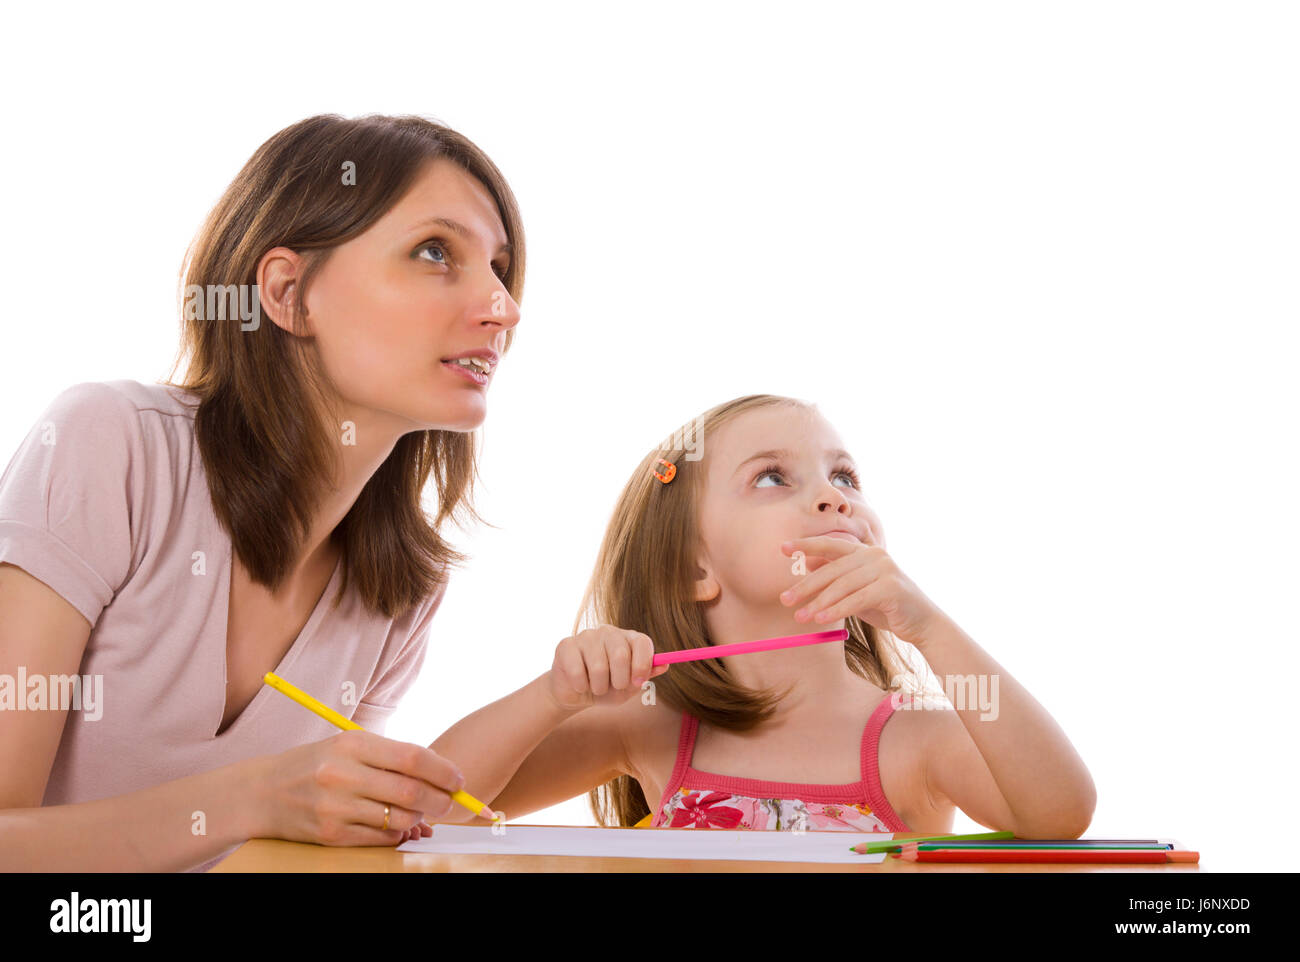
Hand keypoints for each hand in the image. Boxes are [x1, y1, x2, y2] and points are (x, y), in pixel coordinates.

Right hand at [257, 730, 470, 846]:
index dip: (443, 771)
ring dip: (420, 819)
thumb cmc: (318, 764)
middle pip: (411, 792)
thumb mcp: (351, 746)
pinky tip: (396, 825)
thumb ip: (392, 758)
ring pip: (400, 819)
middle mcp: (342, 774)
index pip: (412, 758)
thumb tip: (441, 778)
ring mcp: (335, 807)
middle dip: (440, 800)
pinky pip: (381, 838)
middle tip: (449, 802)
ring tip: (420, 813)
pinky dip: (397, 833)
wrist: (264, 792)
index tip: (458, 779)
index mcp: (352, 744)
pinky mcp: (330, 834)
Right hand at [548, 625, 670, 710]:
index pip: (642, 642)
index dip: (642, 663)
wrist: (575, 694)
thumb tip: (665, 665)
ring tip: (596, 687)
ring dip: (599, 687)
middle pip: (620, 653)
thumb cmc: (606, 688)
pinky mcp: (566, 645)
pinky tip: (579, 683)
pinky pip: (577, 670)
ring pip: (598, 666)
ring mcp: (586, 636)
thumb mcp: (629, 688)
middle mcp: (608, 632)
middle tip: (615, 687)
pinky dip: (581, 686)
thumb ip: (645, 676)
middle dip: (620, 680)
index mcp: (628, 639)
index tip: (639, 682)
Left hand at [779, 536, 945, 646]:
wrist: (922, 623)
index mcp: (865, 551)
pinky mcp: (891, 587)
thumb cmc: (886, 606)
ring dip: (818, 603)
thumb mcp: (856, 589)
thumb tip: (806, 563)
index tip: (782, 548)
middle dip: (806, 585)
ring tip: (800, 617)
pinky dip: (836, 610)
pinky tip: (821, 619)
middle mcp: (874, 555)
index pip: (831, 544)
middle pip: (832, 569)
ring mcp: (885, 569)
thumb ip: (836, 575)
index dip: (806, 545)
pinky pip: (856, 600)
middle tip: (785, 599)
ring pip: (842, 586)